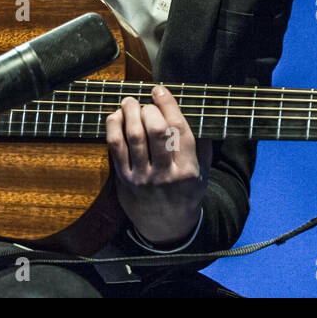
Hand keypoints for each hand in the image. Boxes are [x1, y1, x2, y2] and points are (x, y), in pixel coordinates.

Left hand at [106, 85, 211, 245]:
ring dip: (129, 113)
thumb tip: (197, 112)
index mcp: (188, 169)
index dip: (168, 105)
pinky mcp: (124, 180)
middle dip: (149, 109)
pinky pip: (115, 148)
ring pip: (134, 137)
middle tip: (145, 102)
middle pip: (156, 131)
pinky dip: (113, 128)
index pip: (179, 130)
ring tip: (129, 102)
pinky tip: (116, 117)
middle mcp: (165, 173)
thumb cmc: (186, 193)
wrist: (166, 227)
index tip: (160, 90)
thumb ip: (202, 145)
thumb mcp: (203, 173)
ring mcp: (143, 177)